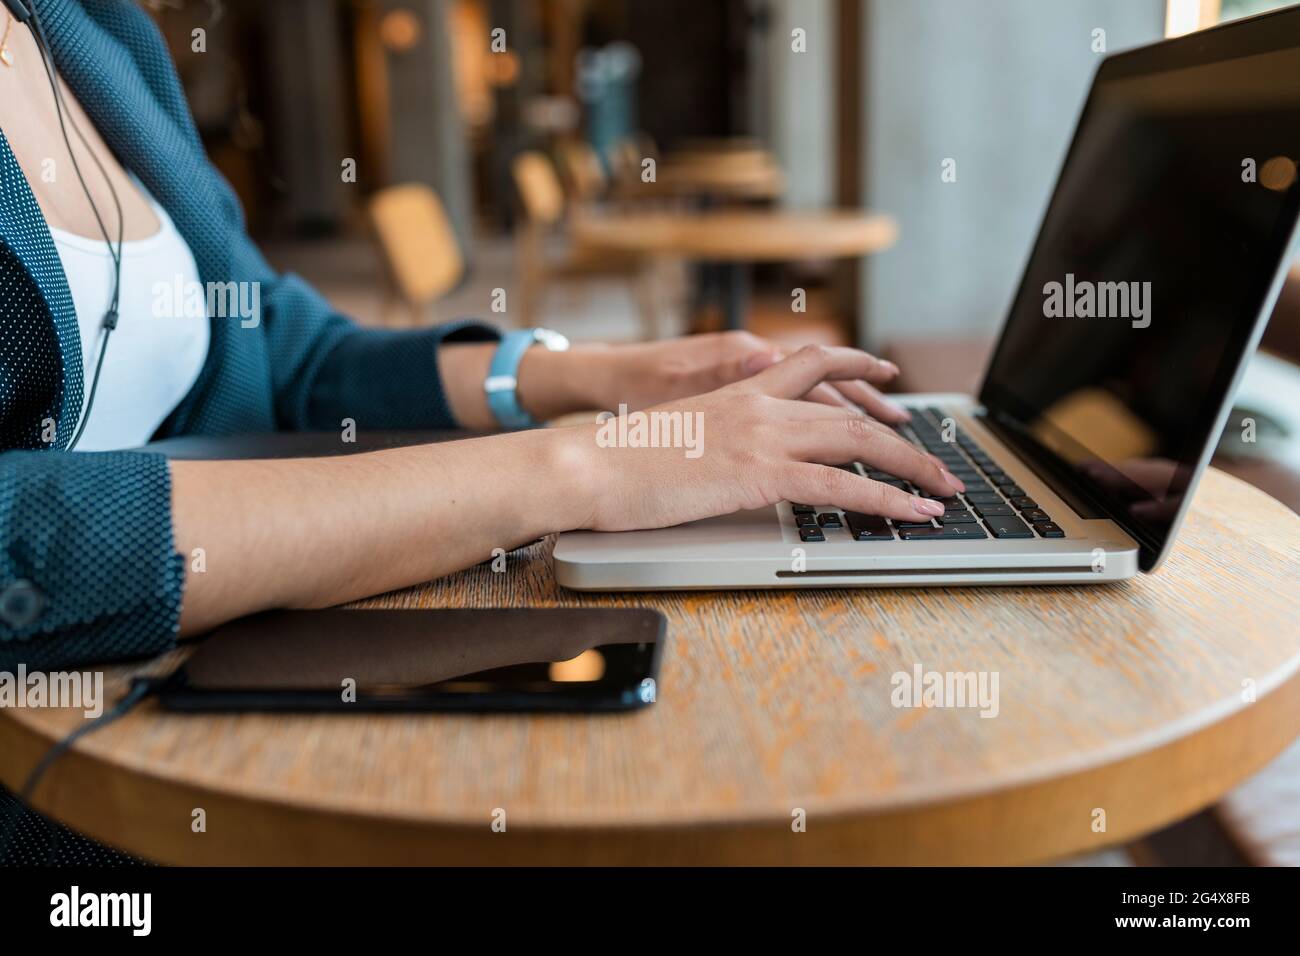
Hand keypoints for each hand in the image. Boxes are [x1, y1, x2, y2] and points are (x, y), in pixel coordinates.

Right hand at [558, 345, 964, 531]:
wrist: (585, 466)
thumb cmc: (617, 460)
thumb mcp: (676, 435)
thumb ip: (715, 435)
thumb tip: (728, 455)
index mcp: (737, 390)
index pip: (811, 361)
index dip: (857, 362)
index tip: (886, 372)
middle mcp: (758, 404)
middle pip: (850, 409)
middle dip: (903, 438)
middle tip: (937, 462)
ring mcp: (761, 435)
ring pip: (857, 442)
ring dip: (910, 469)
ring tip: (944, 493)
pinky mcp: (758, 473)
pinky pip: (839, 486)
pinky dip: (885, 500)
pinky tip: (912, 514)